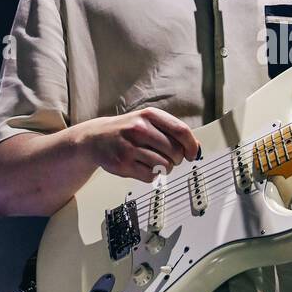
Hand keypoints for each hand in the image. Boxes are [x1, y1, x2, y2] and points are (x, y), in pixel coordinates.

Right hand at [86, 107, 201, 181]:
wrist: (96, 138)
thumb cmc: (128, 130)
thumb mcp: (149, 121)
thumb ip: (172, 131)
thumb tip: (196, 148)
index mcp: (149, 115)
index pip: (181, 131)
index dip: (191, 145)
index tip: (192, 154)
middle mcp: (139, 129)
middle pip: (175, 151)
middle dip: (177, 159)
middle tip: (170, 159)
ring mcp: (130, 147)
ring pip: (164, 166)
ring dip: (165, 168)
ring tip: (156, 163)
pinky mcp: (122, 164)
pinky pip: (150, 176)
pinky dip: (152, 175)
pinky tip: (144, 167)